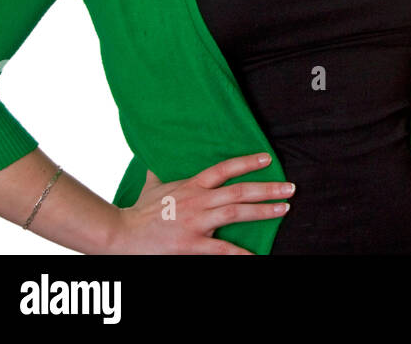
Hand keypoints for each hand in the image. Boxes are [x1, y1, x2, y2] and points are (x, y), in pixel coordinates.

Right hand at [106, 152, 291, 253]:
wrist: (119, 235)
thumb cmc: (138, 211)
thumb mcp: (153, 184)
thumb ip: (162, 170)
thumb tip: (158, 154)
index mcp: (190, 186)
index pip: (223, 169)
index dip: (246, 162)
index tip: (267, 159)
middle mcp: (197, 201)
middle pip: (238, 191)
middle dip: (267, 188)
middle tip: (291, 187)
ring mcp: (195, 223)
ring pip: (235, 213)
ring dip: (262, 211)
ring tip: (284, 209)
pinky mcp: (190, 245)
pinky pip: (221, 250)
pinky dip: (240, 253)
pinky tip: (257, 256)